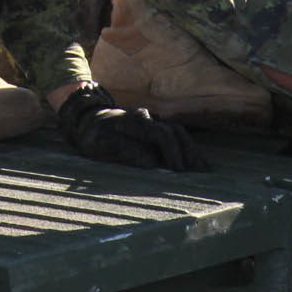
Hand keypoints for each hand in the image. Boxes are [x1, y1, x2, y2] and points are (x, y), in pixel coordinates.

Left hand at [55, 84, 202, 170]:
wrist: (87, 120)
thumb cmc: (94, 136)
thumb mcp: (102, 145)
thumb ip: (126, 151)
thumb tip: (152, 162)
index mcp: (135, 122)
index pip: (161, 134)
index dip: (172, 152)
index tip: (179, 170)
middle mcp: (147, 118)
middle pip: (175, 132)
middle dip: (188, 153)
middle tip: (201, 173)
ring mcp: (152, 121)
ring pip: (178, 132)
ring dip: (191, 150)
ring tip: (204, 169)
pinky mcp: (154, 126)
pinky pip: (175, 134)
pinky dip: (186, 147)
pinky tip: (195, 162)